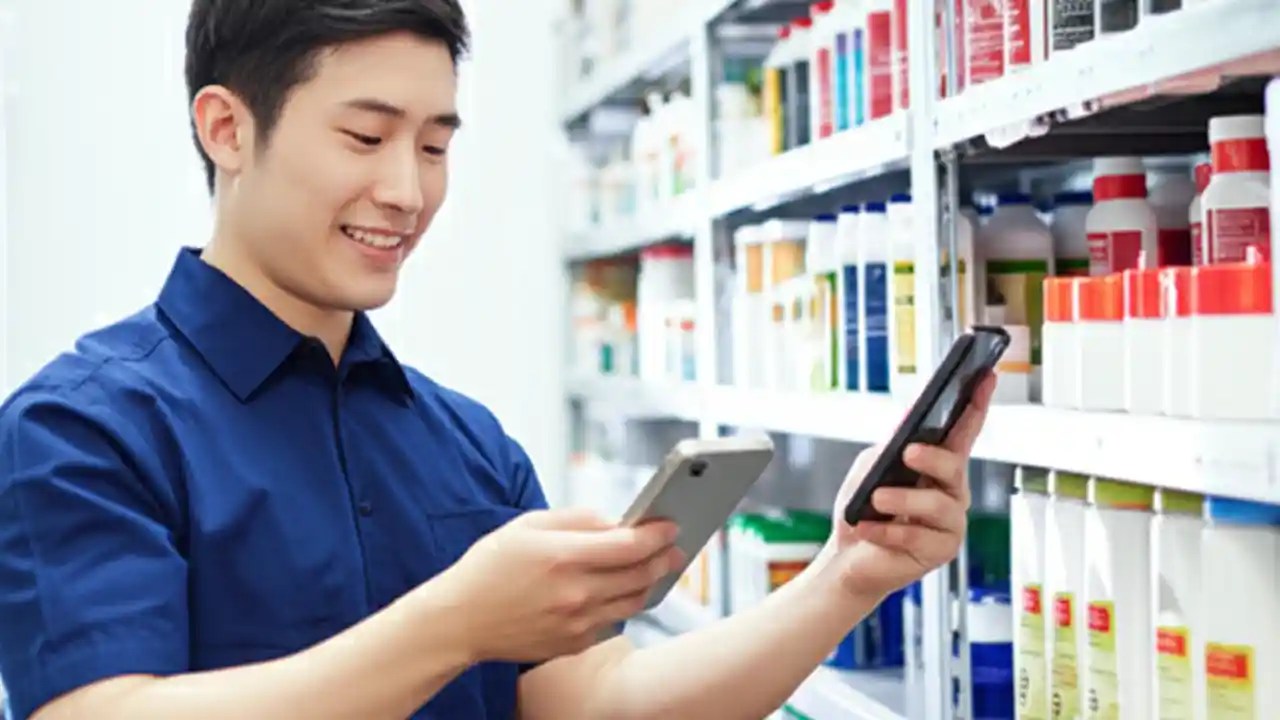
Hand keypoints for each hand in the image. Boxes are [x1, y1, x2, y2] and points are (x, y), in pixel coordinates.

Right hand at [438, 508, 682, 662]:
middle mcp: (574, 593)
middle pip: (640, 575)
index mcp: (562, 557)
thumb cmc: (490, 567)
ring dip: (650, 583)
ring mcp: (576, 623)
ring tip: (656, 568)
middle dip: (663, 558)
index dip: (657, 534)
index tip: (671, 525)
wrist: (460, 620)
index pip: (629, 546)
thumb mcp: (528, 525)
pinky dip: (622, 604)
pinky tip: (622, 590)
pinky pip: (612, 622)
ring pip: (633, 602)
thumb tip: (616, 521)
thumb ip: (577, 519)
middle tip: (675, 547)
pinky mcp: (574, 644)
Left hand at [825, 373, 995, 600]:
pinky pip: (917, 537)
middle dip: (932, 457)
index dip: (977, 403)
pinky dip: (886, 531)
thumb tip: (910, 422)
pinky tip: (867, 529)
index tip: (986, 375)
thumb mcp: (872, 466)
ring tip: (875, 500)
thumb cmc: (863, 509)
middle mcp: (952, 492)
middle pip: (954, 466)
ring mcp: (950, 524)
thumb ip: (892, 444)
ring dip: (902, 500)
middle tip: (907, 452)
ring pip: (937, 505)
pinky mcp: (940, 552)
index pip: (963, 430)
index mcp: (938, 466)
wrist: (847, 557)